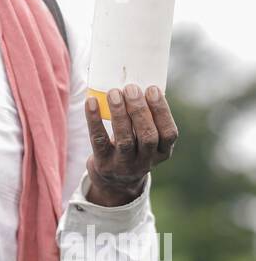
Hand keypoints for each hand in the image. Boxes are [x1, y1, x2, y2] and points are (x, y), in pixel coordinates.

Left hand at [85, 85, 178, 207]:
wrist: (113, 180)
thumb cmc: (133, 147)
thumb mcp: (146, 139)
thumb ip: (146, 117)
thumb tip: (137, 79)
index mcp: (162, 152)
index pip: (169, 133)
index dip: (162, 111)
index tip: (152, 89)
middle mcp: (146, 161)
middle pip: (148, 136)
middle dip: (140, 110)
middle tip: (131, 88)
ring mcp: (125, 165)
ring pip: (125, 140)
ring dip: (120, 114)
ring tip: (114, 93)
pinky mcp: (104, 164)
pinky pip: (99, 141)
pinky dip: (94, 120)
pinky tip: (91, 102)